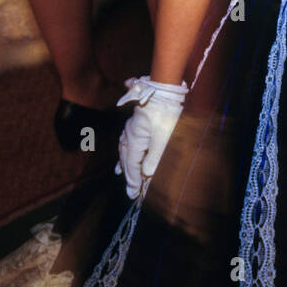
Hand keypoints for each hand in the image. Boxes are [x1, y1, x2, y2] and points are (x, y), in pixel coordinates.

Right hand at [115, 75, 187, 198]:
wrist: (163, 91)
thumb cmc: (165, 114)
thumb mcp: (162, 138)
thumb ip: (154, 158)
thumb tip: (146, 175)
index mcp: (134, 141)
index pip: (133, 166)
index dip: (134, 181)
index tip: (136, 195)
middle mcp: (129, 136)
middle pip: (126, 160)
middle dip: (129, 177)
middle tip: (132, 193)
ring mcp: (130, 129)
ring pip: (124, 151)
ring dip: (124, 165)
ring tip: (121, 175)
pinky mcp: (135, 125)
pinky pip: (125, 142)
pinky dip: (124, 152)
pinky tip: (124, 153)